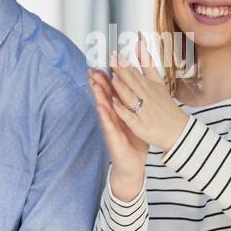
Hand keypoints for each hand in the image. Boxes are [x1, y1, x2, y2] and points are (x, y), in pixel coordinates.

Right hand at [89, 56, 148, 200]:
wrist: (132, 165)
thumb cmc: (133, 144)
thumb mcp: (135, 122)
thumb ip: (133, 107)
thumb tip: (137, 92)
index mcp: (119, 114)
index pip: (113, 94)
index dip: (108, 80)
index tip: (104, 65)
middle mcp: (112, 119)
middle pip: (105, 99)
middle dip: (99, 84)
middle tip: (93, 69)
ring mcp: (111, 128)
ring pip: (104, 109)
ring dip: (98, 96)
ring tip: (94, 84)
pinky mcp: (112, 139)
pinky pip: (109, 125)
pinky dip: (105, 116)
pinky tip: (101, 107)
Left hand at [100, 35, 188, 151]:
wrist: (178, 130)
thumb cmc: (164, 105)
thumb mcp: (158, 81)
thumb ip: (147, 63)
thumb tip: (140, 42)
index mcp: (147, 85)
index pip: (135, 72)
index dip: (125, 62)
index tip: (116, 51)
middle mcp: (145, 96)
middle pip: (132, 82)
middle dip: (121, 70)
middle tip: (111, 59)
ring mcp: (142, 110)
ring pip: (131, 97)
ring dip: (122, 88)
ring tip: (113, 78)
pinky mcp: (140, 124)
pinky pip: (130, 117)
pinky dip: (123, 110)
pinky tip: (114, 104)